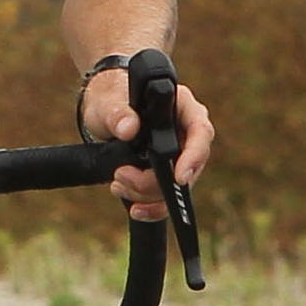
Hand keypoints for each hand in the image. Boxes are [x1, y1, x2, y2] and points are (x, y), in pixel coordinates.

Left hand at [84, 66, 213, 220]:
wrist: (104, 111)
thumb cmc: (112, 98)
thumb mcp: (109, 102)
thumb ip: (118, 113)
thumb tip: (128, 129)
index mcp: (183, 108)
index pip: (201, 132)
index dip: (194, 157)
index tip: (179, 177)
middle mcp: (187, 134)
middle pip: (189, 168)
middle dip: (156, 182)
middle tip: (123, 176)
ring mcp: (178, 155)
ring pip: (175, 187)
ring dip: (146, 194)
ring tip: (118, 183)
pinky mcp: (165, 172)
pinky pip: (165, 196)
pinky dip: (150, 205)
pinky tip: (134, 207)